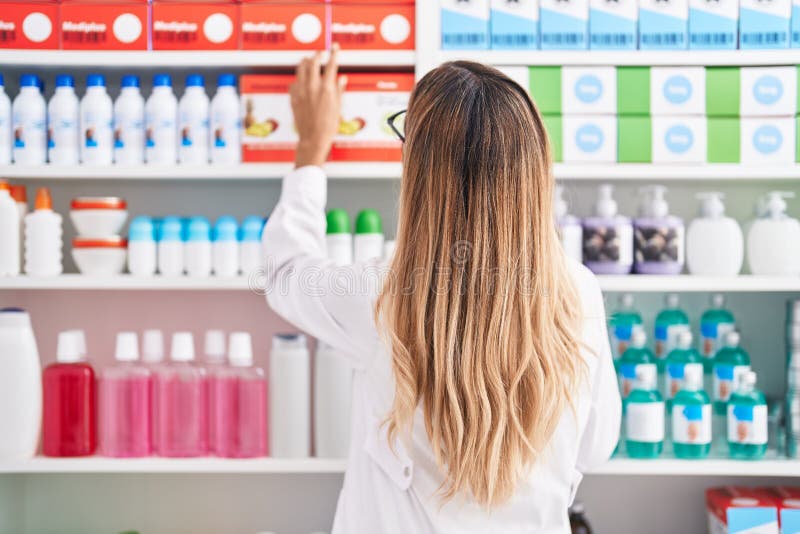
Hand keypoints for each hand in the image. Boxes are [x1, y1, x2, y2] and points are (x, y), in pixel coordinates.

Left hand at [290, 45, 347, 167]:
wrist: (313, 138)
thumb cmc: (328, 127)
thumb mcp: (338, 108)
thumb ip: (339, 91)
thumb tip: (342, 79)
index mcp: (327, 89)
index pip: (331, 65)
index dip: (334, 53)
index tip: (335, 47)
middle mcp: (313, 87)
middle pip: (313, 62)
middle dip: (318, 55)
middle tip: (320, 53)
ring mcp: (301, 92)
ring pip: (301, 69)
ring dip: (305, 62)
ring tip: (308, 60)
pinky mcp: (294, 98)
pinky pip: (294, 82)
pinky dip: (298, 79)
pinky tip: (300, 80)